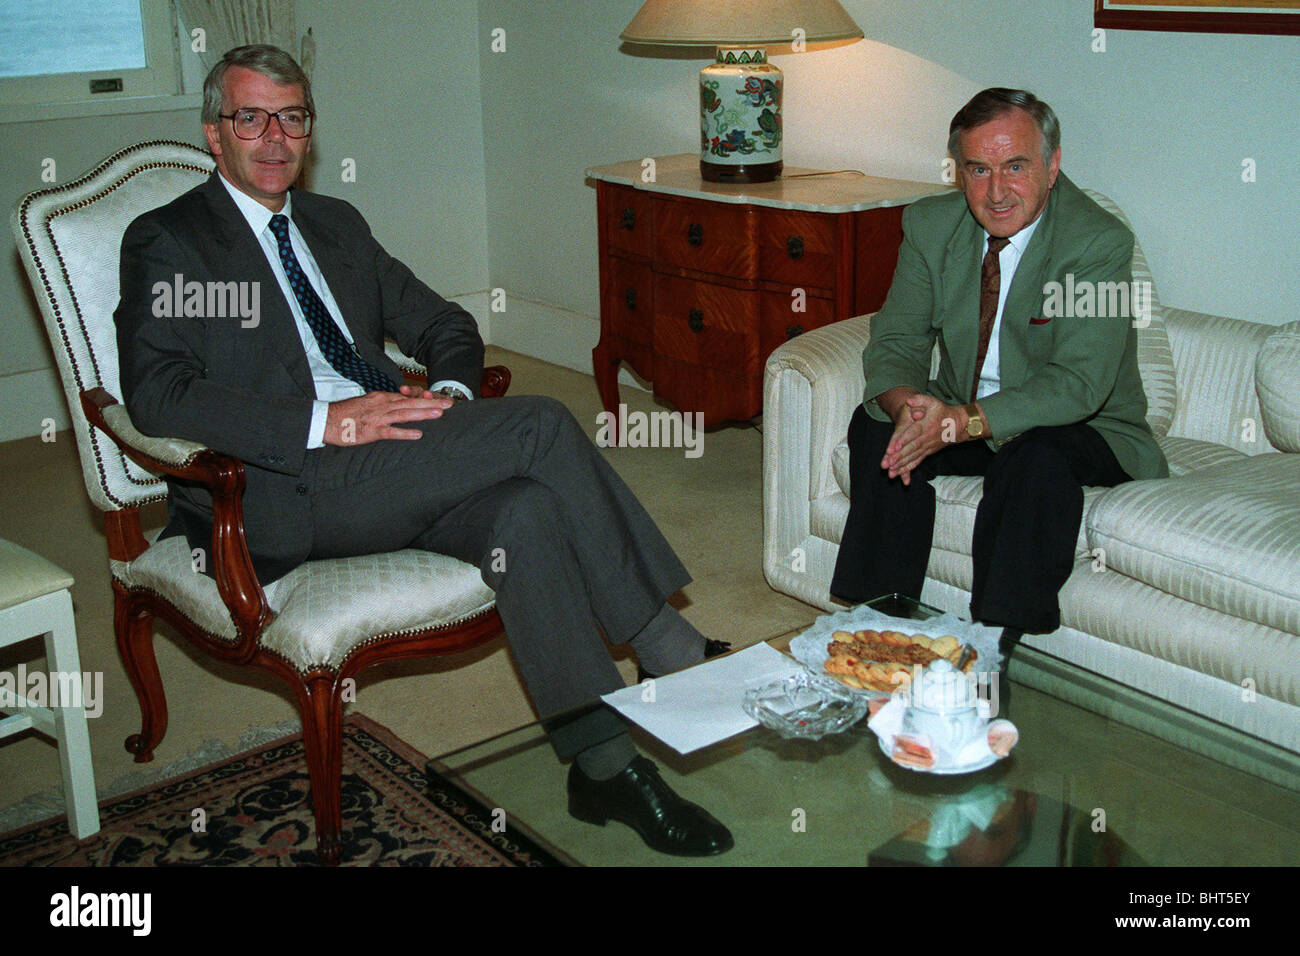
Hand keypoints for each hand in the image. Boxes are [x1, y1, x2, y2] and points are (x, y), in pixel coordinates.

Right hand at [323, 390, 452, 445]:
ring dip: (422, 414)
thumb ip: (383, 405)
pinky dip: (404, 432)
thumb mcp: (366, 404)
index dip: (425, 398)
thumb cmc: (345, 414)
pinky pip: (390, 432)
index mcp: (381, 398)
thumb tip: (397, 407)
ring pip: (404, 414)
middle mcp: (382, 405)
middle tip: (449, 404)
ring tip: (439, 414)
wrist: (325, 419)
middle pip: (410, 403)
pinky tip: (418, 434)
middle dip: (431, 403)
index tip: (440, 399)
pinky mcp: (371, 431)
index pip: (407, 397)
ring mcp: (377, 417)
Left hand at [881, 394, 963, 484]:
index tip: (893, 448)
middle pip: (911, 449)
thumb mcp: (933, 401)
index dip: (903, 440)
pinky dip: (908, 469)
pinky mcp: (928, 453)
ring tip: (890, 473)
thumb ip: (920, 399)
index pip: (913, 434)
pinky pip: (917, 462)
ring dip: (901, 466)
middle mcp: (926, 438)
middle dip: (898, 457)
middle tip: (887, 463)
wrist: (958, 425)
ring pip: (913, 457)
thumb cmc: (943, 411)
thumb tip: (909, 401)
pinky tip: (898, 474)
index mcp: (926, 426)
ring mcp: (927, 447)